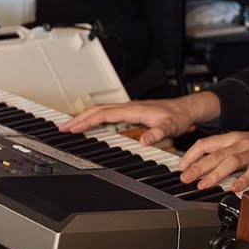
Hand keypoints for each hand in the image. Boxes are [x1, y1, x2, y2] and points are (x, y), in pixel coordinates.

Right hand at [60, 94, 209, 145]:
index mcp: (133, 110)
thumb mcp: (170, 127)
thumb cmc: (178, 117)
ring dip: (84, 117)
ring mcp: (128, 109)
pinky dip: (94, 117)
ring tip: (69, 125)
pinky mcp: (130, 112)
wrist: (186, 109)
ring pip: (100, 110)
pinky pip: (107, 113)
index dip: (87, 121)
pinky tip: (90, 123)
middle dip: (78, 118)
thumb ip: (157, 134)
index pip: (104, 114)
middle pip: (97, 110)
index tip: (73, 128)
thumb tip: (143, 140)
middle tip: (62, 128)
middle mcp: (128, 107)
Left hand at [177, 128, 248, 192]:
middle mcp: (241, 143)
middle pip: (214, 153)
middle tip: (184, 178)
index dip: (191, 155)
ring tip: (203, 185)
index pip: (206, 144)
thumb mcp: (246, 145)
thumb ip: (229, 153)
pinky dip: (242, 181)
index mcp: (234, 138)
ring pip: (230, 161)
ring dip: (214, 174)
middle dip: (196, 166)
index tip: (181, 167)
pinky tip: (234, 189)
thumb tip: (210, 166)